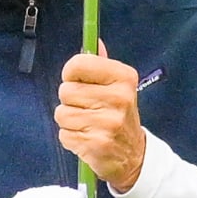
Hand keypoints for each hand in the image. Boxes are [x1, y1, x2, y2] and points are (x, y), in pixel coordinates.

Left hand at [55, 50, 147, 192]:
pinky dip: (71, 139)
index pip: (78, 64)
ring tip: (87, 125)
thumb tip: (94, 41)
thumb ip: (102, 65)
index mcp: (124, 78)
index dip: (72, 74)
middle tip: (87, 108)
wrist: (134, 156)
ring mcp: (108, 122)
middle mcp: (119, 98)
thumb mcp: (118, 87)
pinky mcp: (96, 144)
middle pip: (66, 91)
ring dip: (69, 121)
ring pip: (62, 114)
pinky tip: (87, 139)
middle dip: (70, 101)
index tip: (79, 82)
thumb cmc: (119, 115)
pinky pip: (64, 135)